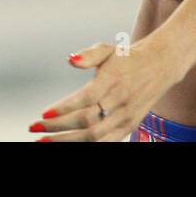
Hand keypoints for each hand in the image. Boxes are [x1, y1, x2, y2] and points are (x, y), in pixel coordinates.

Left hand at [29, 36, 187, 141]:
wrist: (160, 65)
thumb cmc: (126, 57)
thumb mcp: (108, 49)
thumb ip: (88, 55)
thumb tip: (70, 60)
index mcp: (112, 79)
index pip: (85, 99)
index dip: (63, 108)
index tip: (43, 114)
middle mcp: (119, 100)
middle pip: (86, 121)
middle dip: (58, 129)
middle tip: (35, 130)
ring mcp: (126, 116)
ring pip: (95, 136)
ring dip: (68, 141)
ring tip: (46, 142)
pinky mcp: (130, 126)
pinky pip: (107, 142)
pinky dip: (88, 147)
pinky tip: (70, 145)